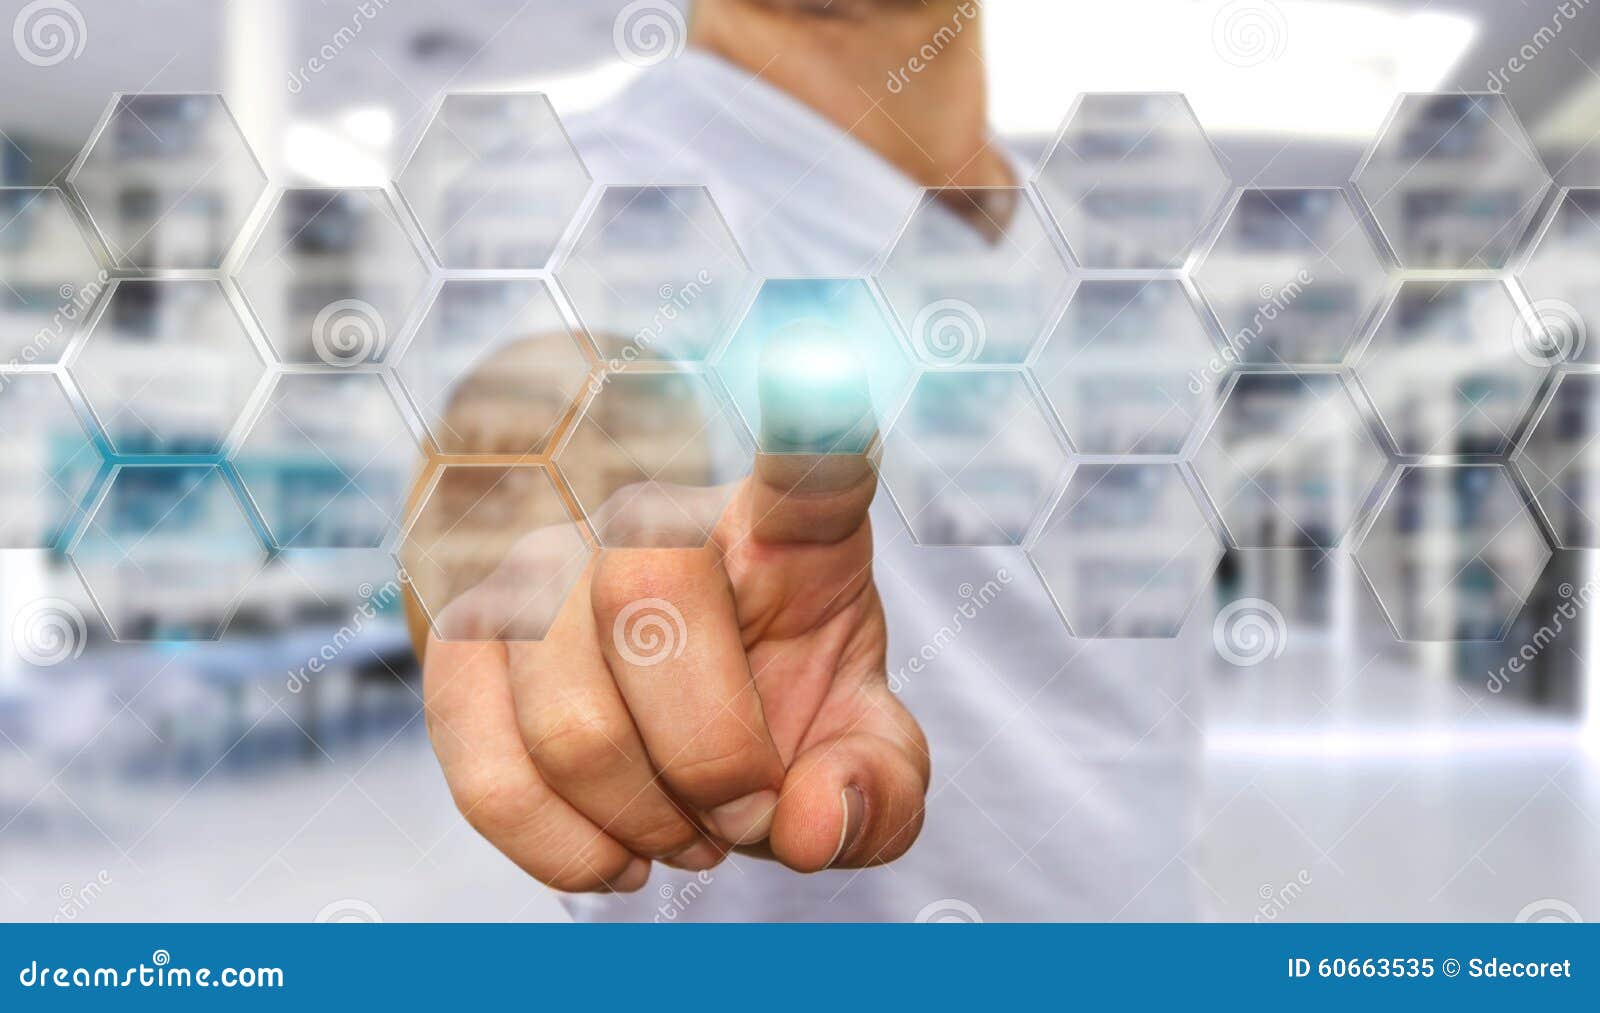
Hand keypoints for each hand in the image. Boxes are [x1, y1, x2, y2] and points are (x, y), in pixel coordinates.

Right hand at [412, 361, 928, 892]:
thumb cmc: (776, 705)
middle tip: (748, 816)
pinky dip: (558, 846)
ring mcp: (549, 563)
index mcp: (788, 529)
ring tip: (687, 838)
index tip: (822, 360)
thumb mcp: (859, 742)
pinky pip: (484, 764)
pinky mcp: (466, 637)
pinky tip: (615, 859)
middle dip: (713, 758)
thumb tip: (808, 823)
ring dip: (639, 817)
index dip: (808, 412)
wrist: (665, 706)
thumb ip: (876, 787)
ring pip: (566, 707)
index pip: (802, 455)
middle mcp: (658, 517)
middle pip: (649, 593)